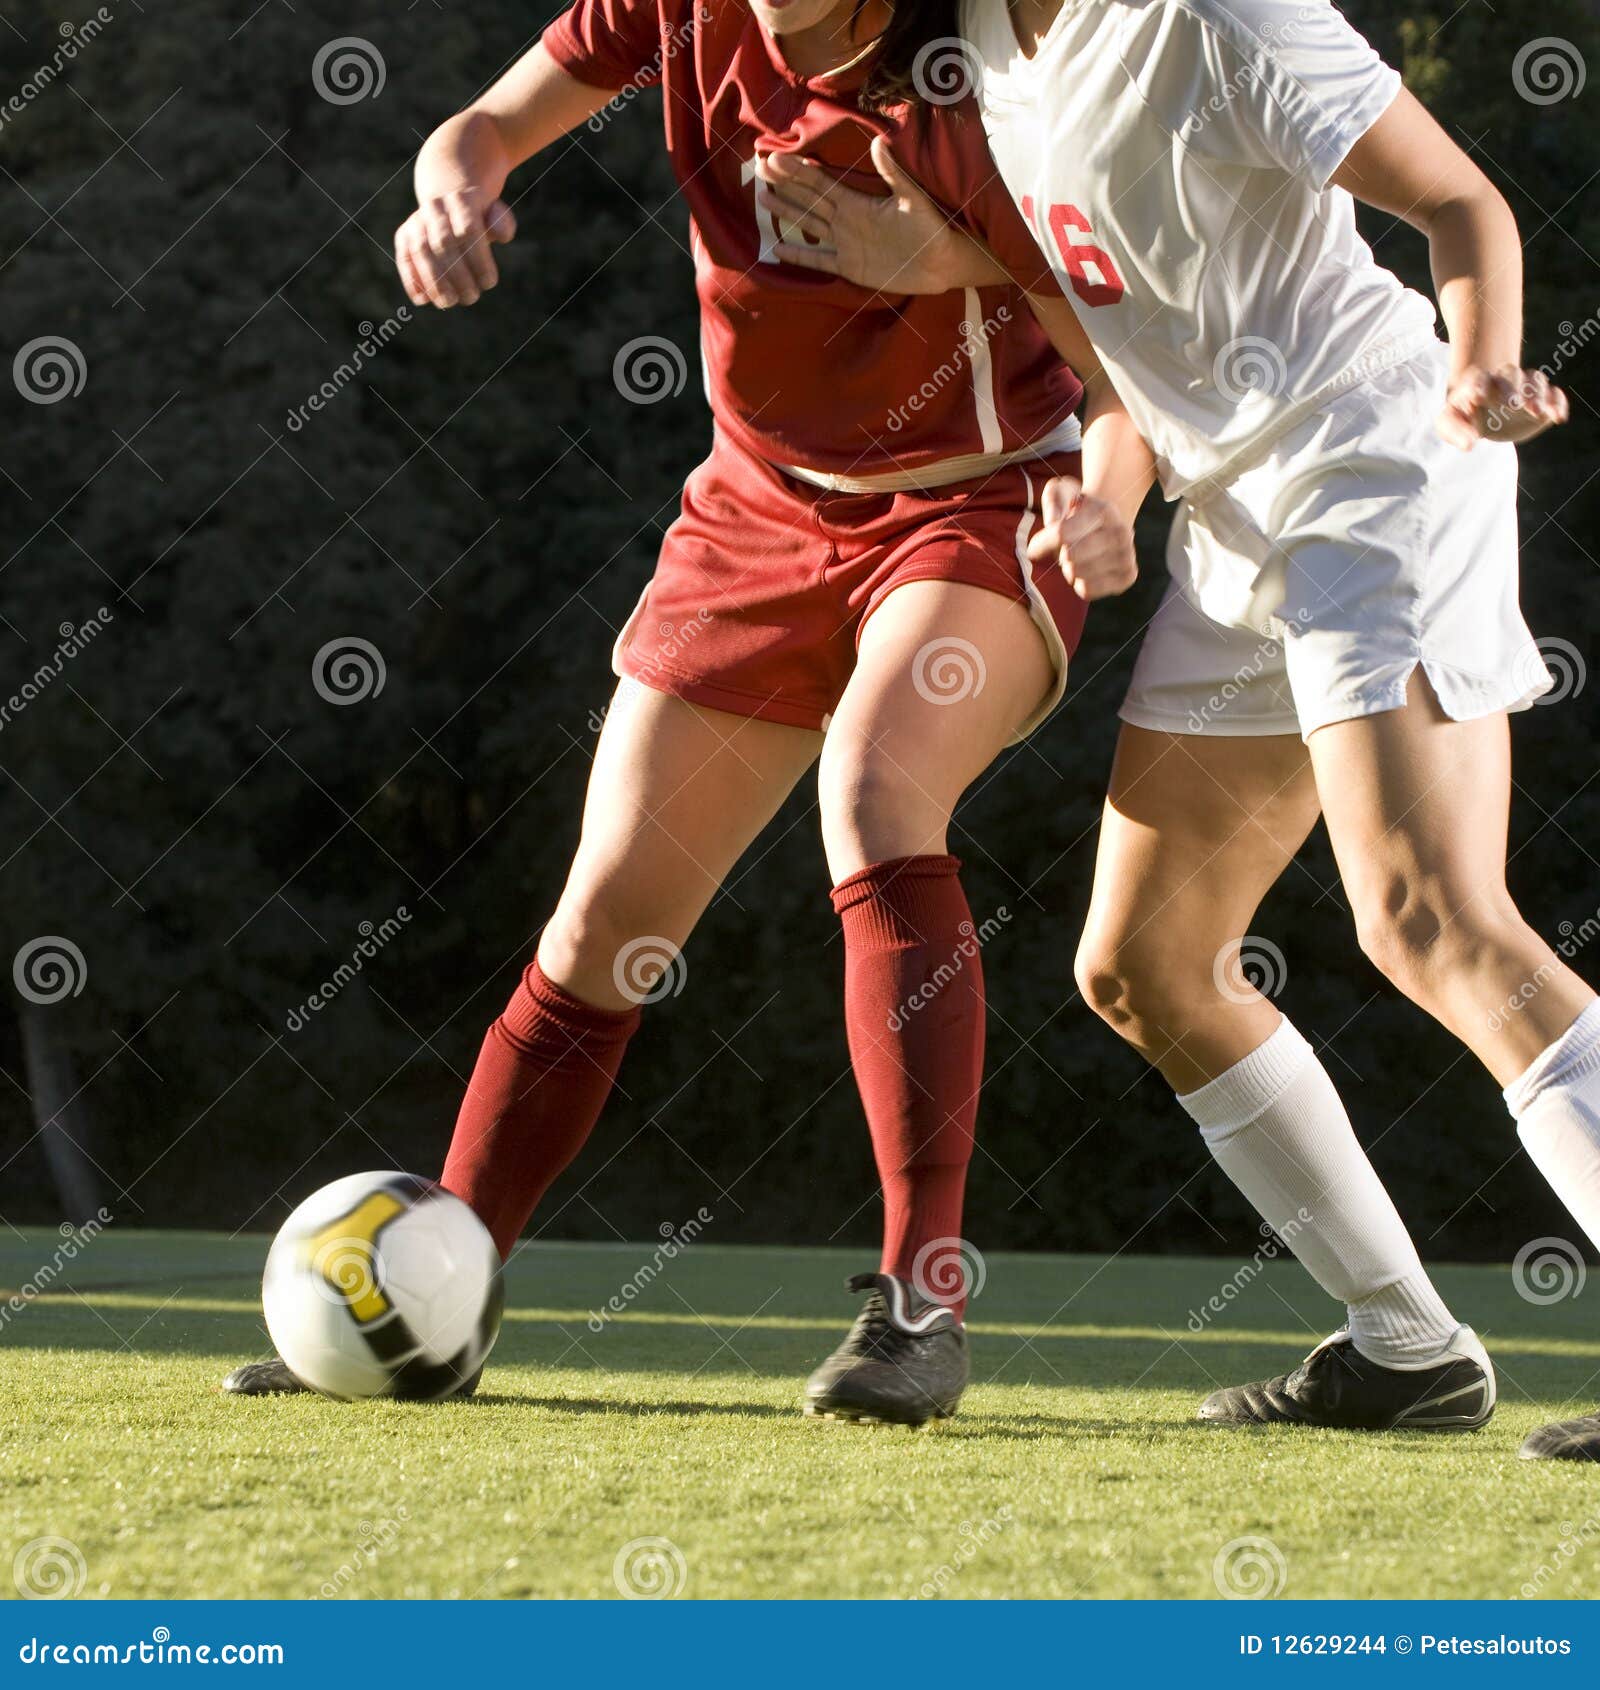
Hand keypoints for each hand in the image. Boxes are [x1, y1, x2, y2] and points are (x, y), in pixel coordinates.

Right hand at [395, 186, 517, 307]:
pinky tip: (422, 300)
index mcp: (461, 200)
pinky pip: (404, 258)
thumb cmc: (480, 220)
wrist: (450, 208)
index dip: (478, 260)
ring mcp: (416, 221)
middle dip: (457, 275)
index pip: (468, 230)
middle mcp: (435, 207)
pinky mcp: (403, 235)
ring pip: (421, 251)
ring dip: (434, 281)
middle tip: (471, 297)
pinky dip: (411, 280)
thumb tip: (500, 236)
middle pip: (443, 242)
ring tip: (449, 302)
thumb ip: (502, 224)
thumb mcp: (495, 217)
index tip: (489, 283)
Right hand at [755, 136, 990, 293]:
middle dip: (784, 184)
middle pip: (808, 199)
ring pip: (808, 225)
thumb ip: (893, 172)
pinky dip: (800, 256)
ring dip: (786, 213)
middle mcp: (847, 220)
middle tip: (759, 169)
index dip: (797, 170)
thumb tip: (879, 141)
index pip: (821, 182)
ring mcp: (845, 243)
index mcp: (858, 202)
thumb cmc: (930, 227)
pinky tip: (779, 250)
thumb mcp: (912, 198)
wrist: (940, 262)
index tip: (775, 156)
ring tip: (763, 200)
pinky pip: (819, 260)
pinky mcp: (849, 267)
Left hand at [1026, 476, 1137, 601]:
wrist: (1104, 527)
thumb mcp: (1061, 496)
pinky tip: (1085, 572)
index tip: (1034, 548)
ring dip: (1068, 570)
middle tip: (1064, 551)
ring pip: (1077, 574)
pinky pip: (1087, 590)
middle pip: (1069, 557)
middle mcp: (1121, 532)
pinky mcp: (1128, 577)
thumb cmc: (1075, 513)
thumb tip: (1052, 523)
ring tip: (1076, 559)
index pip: (1061, 534)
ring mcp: (1127, 555)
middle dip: (1059, 556)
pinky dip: (1079, 584)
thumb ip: (1052, 501)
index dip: (1042, 543)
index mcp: (1104, 510)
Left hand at [1437, 364, 1568, 448]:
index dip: (1478, 384)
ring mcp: (1525, 387)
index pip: (1477, 377)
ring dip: (1537, 394)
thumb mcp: (1450, 423)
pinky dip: (1557, 402)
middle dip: (1512, 388)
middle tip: (1514, 405)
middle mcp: (1503, 380)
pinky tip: (1556, 417)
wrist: (1486, 412)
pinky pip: (1554, 393)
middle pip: (1510, 374)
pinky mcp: (1543, 398)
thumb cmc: (1464, 416)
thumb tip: (1469, 444)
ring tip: (1536, 413)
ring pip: (1534, 379)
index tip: (1477, 396)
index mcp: (1478, 382)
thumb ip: (1453, 430)